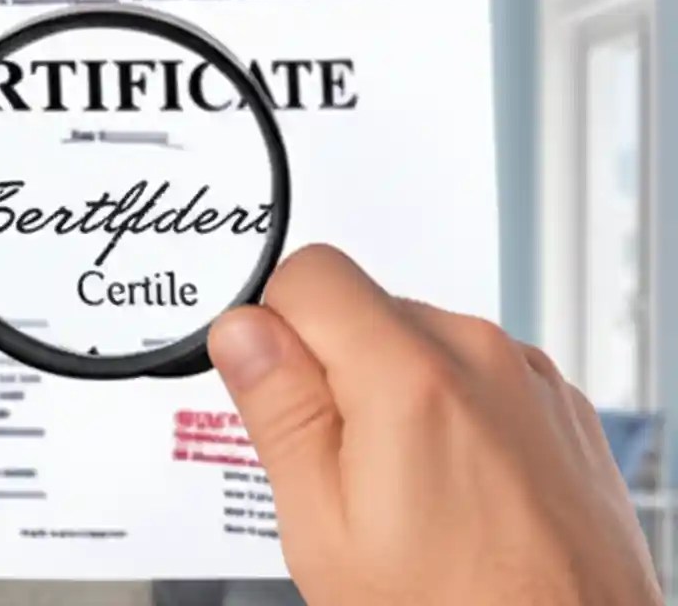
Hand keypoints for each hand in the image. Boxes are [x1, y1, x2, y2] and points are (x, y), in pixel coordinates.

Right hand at [208, 245, 661, 604]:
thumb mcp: (326, 527)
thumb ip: (279, 411)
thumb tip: (241, 332)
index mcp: (411, 378)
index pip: (309, 273)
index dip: (271, 325)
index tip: (272, 384)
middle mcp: (482, 358)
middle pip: (363, 306)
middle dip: (330, 367)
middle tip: (336, 466)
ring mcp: (530, 380)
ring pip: (417, 339)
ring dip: (388, 389)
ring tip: (399, 488)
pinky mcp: (560, 405)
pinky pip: (473, 374)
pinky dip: (446, 410)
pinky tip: (449, 487)